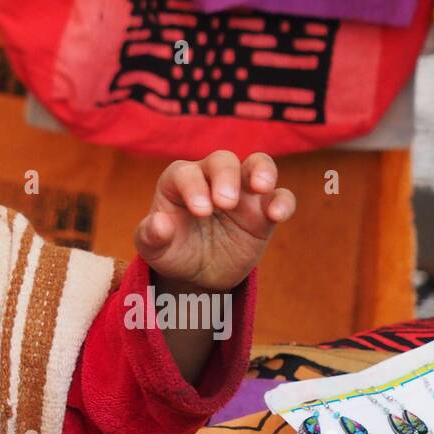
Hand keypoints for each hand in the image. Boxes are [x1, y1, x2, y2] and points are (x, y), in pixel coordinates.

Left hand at [134, 150, 295, 291]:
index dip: (193, 187)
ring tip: (262, 187)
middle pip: (222, 160)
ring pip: (257, 164)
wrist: (198, 273)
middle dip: (225, 176)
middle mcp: (211, 179)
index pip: (186, 173)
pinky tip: (277, 215)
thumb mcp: (154, 249)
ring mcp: (241, 192)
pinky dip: (282, 201)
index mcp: (179, 182)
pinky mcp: (263, 211)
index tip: (201, 212)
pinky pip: (280, 196)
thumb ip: (151, 236)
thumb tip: (159, 223)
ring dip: (262, 170)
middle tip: (226, 203)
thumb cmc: (173, 251)